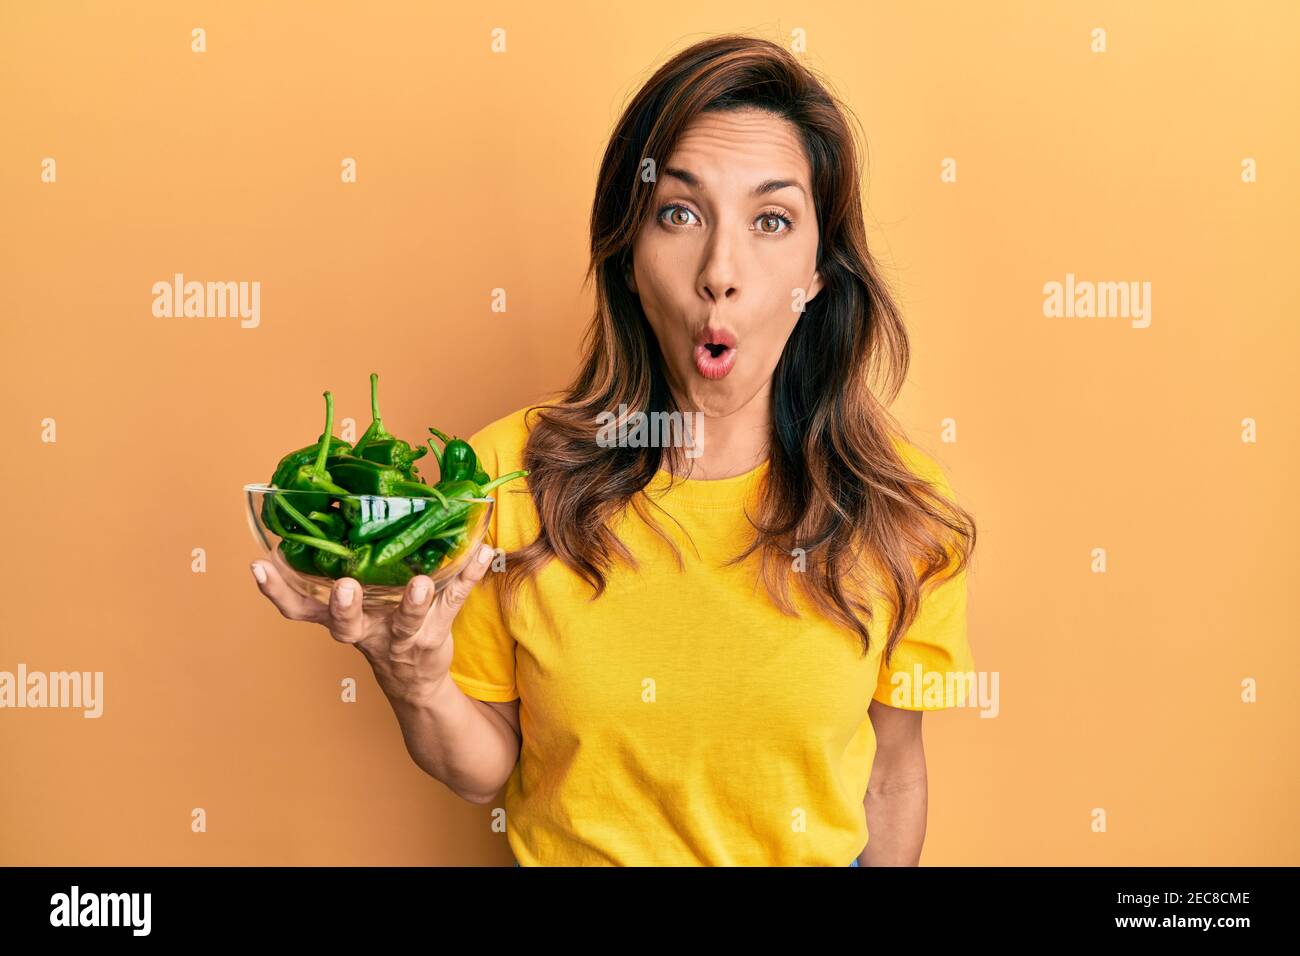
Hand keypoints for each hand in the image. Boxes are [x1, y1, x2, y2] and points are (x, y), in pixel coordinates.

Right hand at [250, 543, 497, 698]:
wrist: (415, 680)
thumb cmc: (379, 624)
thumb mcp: (353, 602)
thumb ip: (335, 563)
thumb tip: (328, 493)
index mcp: (341, 617)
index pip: (299, 608)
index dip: (276, 590)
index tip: (258, 566)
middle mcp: (368, 629)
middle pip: (347, 624)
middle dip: (344, 607)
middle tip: (344, 587)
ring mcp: (404, 634)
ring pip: (407, 621)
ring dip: (414, 602)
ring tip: (422, 583)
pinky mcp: (438, 631)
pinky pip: (456, 600)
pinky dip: (470, 576)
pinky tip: (484, 553)